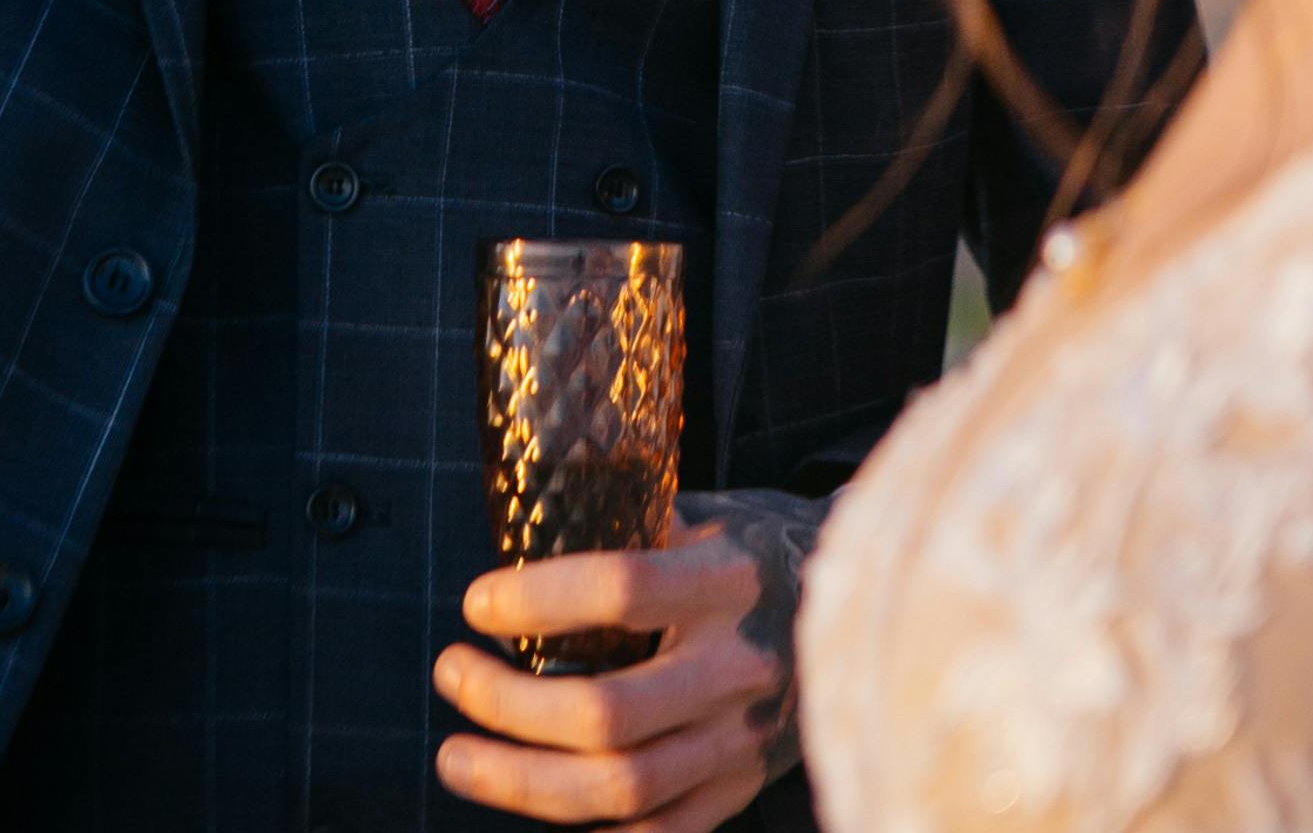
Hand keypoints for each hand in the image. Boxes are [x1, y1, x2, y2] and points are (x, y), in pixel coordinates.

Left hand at [433, 490, 825, 827]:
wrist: (862, 609)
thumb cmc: (755, 546)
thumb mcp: (701, 512)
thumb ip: (625, 522)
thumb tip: (521, 527)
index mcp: (728, 581)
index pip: (623, 590)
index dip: (538, 599)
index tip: (475, 602)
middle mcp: (737, 669)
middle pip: (610, 714)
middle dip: (510, 705)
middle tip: (450, 674)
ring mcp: (742, 743)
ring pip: (622, 789)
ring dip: (522, 782)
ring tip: (456, 757)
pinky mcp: (740, 789)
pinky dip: (587, 831)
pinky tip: (528, 804)